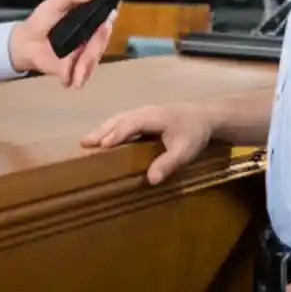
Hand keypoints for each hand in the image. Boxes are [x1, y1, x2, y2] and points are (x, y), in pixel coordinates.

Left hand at [7, 0, 114, 88]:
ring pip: (92, 61)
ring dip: (86, 68)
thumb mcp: (56, 1)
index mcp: (87, 23)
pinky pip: (82, 76)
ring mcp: (81, 56)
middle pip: (100, 45)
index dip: (106, 27)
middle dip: (95, 51)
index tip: (105, 27)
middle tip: (86, 55)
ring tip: (77, 75)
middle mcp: (88, 40)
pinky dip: (79, 78)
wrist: (24, 42)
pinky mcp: (72, 70)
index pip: (104, 25)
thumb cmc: (41, 20)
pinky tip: (74, 81)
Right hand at [80, 103, 211, 184]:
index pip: (131, 124)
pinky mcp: (144, 116)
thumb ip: (168, 163)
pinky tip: (105, 136)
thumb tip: (150, 179)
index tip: (103, 145)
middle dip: (102, 131)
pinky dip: (111, 127)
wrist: (205, 117)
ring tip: (88, 140)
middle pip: (120, 119)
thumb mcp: (185, 151)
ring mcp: (144, 112)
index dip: (117, 134)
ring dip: (103, 128)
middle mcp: (145, 112)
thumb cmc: (194, 133)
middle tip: (84, 143)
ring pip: (119, 118)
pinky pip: (123, 120)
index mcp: (154, 117)